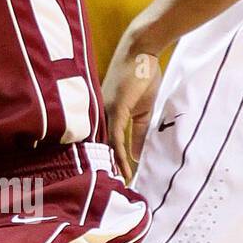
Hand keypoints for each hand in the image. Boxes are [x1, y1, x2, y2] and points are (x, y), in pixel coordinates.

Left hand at [101, 30, 162, 180]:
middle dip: (106, 170)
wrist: (142, 50)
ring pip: (106, 144)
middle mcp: (100, 113)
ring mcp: (106, 110)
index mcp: (104, 114)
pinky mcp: (116, 107)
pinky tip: (125, 167)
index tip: (114, 182)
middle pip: (99, 147)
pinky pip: (116, 134)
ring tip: (119, 186)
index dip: (108, 163)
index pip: (103, 144)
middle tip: (112, 192)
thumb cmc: (141, 75)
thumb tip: (137, 154)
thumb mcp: (142, 110)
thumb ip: (138, 132)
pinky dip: (119, 153)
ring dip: (113, 166)